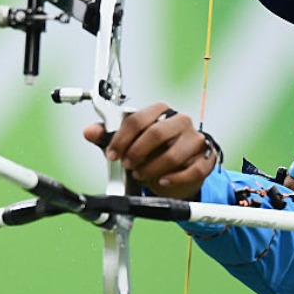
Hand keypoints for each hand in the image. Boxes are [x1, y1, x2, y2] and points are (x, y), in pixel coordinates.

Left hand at [82, 102, 217, 199]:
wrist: (174, 173)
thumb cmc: (150, 153)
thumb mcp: (126, 144)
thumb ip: (107, 136)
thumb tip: (88, 131)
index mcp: (160, 111)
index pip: (138, 118)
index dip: (121, 138)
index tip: (112, 154)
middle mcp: (180, 121)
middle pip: (156, 133)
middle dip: (137, 152)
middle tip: (127, 165)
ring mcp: (196, 140)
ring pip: (174, 153)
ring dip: (152, 168)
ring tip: (141, 174)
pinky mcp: (206, 159)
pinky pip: (192, 170)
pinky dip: (174, 178)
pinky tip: (162, 181)